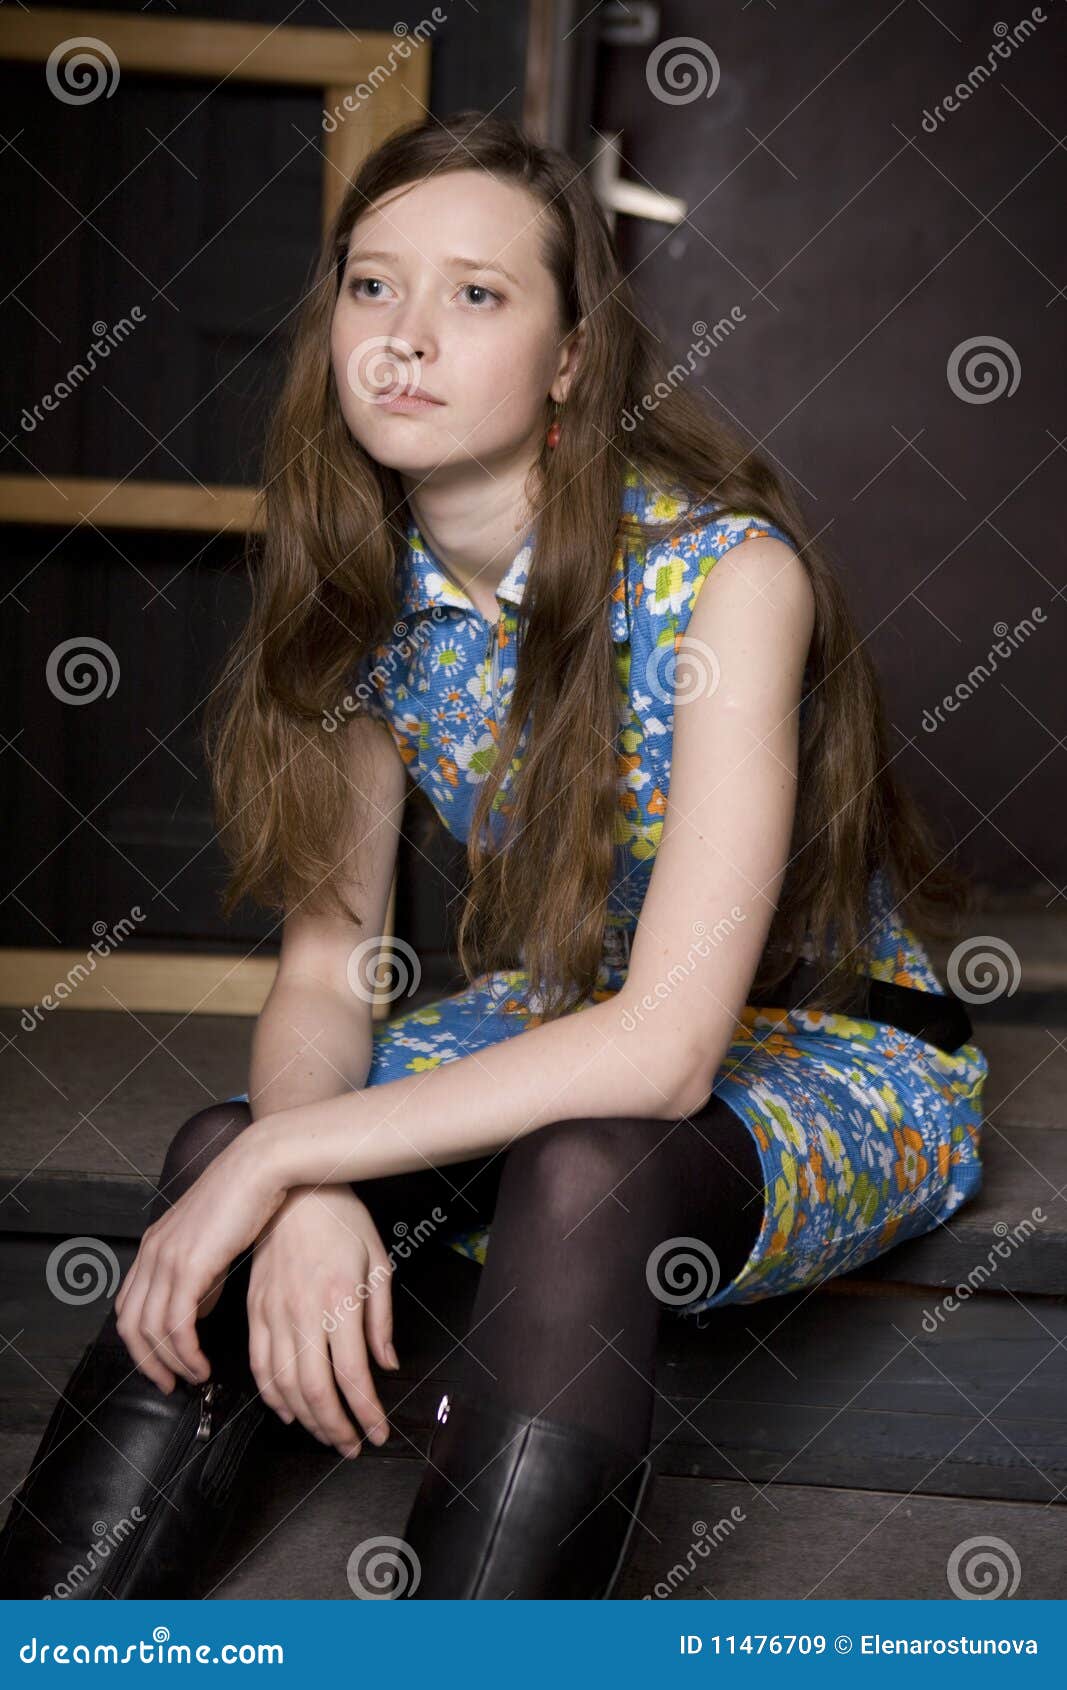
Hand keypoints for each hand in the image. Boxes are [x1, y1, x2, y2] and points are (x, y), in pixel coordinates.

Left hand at [114, 1127, 286, 1393]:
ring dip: (170, 1363)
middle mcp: (152, 1253)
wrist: (262, 1165)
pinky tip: (202, 1362)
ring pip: (149, 1330)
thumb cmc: (249, 1198)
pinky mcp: (187, 1265)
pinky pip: (175, 1324)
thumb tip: (200, 1308)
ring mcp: (166, 1258)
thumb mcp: (214, 1241)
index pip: (129, 1307)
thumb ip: (201, 1275)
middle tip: (170, 1384)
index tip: (163, 1364)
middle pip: (129, 1325)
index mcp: (156, 1245)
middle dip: (147, 1362)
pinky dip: (185, 1352)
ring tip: (193, 1376)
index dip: (141, 1343)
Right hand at [247, 1184, 397, 1457]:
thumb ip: (381, 1319)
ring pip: (284, 1385)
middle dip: (335, 1428)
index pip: (353, 1376)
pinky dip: (272, 1396)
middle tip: (352, 1446)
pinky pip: (258, 1365)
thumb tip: (387, 1365)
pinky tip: (288, 1410)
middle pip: (316, 1391)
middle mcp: (303, 1313)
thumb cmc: (342, 1219)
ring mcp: (273, 1313)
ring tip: (327, 1435)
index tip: (378, 1434)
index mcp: (340, 1301)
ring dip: (306, 1420)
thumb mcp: (378, 1262)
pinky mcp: (253, 1311)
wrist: (294, 1188)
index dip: (366, 1414)